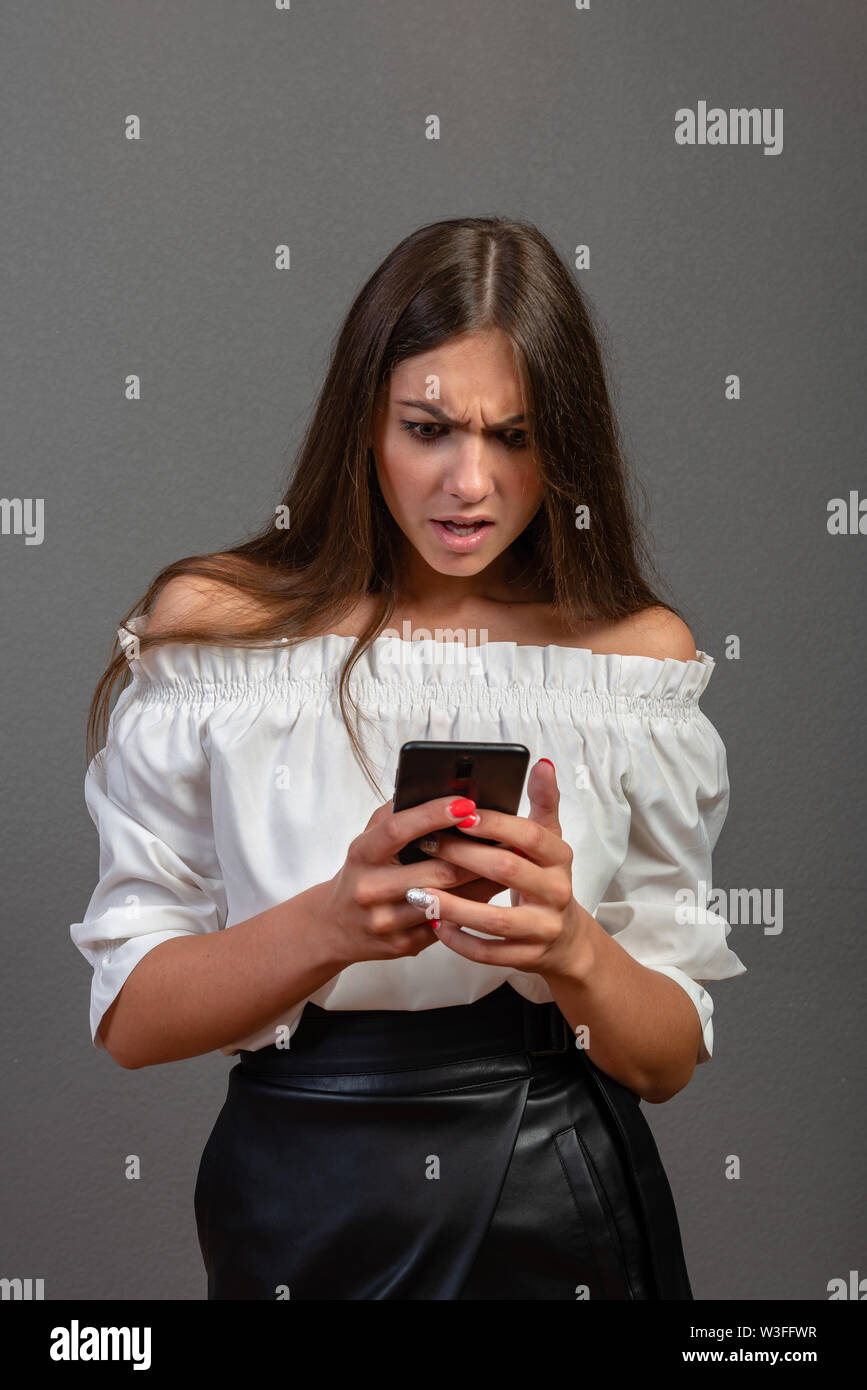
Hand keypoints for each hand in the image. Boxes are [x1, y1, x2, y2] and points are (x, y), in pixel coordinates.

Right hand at [319, 794, 505, 967]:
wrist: (335, 926)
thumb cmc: (362, 871)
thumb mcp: (368, 839)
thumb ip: (396, 815)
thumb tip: (436, 789)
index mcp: (362, 853)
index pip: (398, 829)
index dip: (433, 814)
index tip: (466, 803)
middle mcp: (369, 889)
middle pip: (436, 871)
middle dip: (474, 853)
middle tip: (505, 836)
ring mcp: (386, 921)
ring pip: (448, 901)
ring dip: (482, 881)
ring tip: (508, 861)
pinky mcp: (403, 945)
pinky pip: (447, 924)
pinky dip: (473, 905)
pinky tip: (490, 890)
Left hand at [407, 759, 592, 977]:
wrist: (566, 940)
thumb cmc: (545, 880)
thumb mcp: (550, 841)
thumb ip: (543, 802)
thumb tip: (542, 763)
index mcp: (560, 858)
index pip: (529, 835)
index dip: (495, 824)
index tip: (460, 813)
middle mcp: (558, 892)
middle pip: (507, 870)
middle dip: (463, 857)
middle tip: (427, 845)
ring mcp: (544, 929)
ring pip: (495, 919)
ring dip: (454, 906)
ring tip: (419, 892)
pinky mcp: (528, 958)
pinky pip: (489, 952)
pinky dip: (459, 941)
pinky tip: (435, 925)